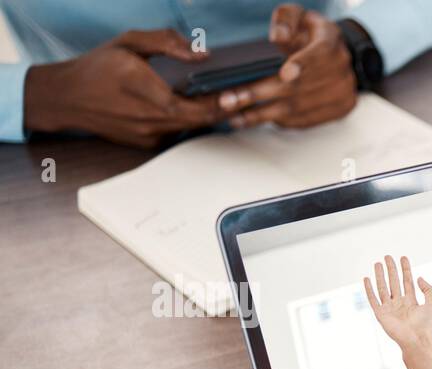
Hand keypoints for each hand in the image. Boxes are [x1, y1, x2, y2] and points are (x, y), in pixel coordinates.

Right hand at [21, 30, 233, 147]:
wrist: (67, 98)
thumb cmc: (97, 67)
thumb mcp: (129, 42)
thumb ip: (166, 42)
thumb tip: (201, 52)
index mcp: (147, 91)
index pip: (197, 105)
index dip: (224, 102)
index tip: (242, 92)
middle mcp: (150, 119)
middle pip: (201, 120)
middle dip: (226, 109)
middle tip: (244, 95)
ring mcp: (150, 135)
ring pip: (192, 127)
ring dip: (209, 114)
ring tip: (228, 98)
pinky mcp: (148, 143)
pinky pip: (177, 132)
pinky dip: (189, 120)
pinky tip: (197, 106)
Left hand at [221, 4, 357, 128]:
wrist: (337, 53)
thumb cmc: (310, 34)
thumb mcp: (298, 16)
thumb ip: (286, 19)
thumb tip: (278, 36)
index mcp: (330, 40)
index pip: (320, 52)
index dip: (303, 63)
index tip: (285, 74)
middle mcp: (340, 68)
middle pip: (298, 87)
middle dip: (261, 94)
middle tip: (231, 100)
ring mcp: (342, 92)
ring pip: (299, 108)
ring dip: (264, 115)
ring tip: (235, 116)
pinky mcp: (340, 110)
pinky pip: (306, 121)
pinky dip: (280, 122)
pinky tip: (257, 119)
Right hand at [364, 255, 431, 353]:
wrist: (417, 339)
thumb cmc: (426, 325)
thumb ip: (428, 289)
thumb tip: (419, 278)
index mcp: (412, 301)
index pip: (407, 281)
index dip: (405, 269)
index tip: (403, 258)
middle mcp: (399, 303)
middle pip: (394, 282)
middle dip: (391, 269)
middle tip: (388, 257)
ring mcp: (389, 308)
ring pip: (383, 288)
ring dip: (380, 276)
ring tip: (378, 263)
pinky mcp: (380, 314)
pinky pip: (373, 299)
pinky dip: (369, 289)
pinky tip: (367, 279)